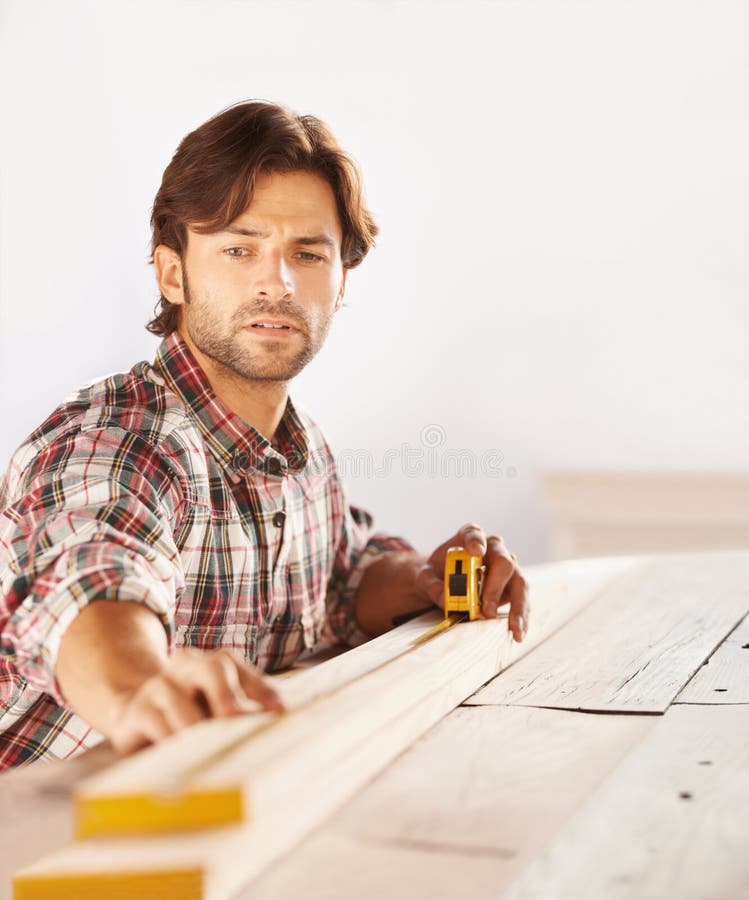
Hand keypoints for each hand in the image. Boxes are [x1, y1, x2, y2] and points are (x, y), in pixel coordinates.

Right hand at [107, 647, 283, 753]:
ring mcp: (159, 685)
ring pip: (180, 700)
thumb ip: (240, 714)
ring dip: (195, 726)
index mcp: (213, 664)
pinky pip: (155, 723)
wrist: (134, 717)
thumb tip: (273, 727)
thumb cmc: (188, 715)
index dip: (261, 689)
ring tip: (207, 748)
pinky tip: (179, 757)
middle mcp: (187, 666)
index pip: (239, 669)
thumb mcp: (215, 711)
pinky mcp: (136, 710)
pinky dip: (169, 740)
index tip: (279, 711)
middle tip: (236, 718)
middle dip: (227, 693)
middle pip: (213, 668)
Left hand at [353, 524, 528, 641]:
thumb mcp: (425, 577)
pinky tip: (518, 633)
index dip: (477, 541)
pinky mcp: (512, 587)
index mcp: (469, 538)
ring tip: (514, 627)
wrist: (443, 581)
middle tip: (486, 610)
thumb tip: (445, 597)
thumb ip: (431, 584)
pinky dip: (521, 617)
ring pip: (519, 582)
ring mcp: (506, 567)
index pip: (474, 533)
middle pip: (503, 561)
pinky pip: (521, 600)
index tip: (476, 551)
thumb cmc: (436, 573)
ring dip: (518, 606)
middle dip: (496, 586)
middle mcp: (493, 549)